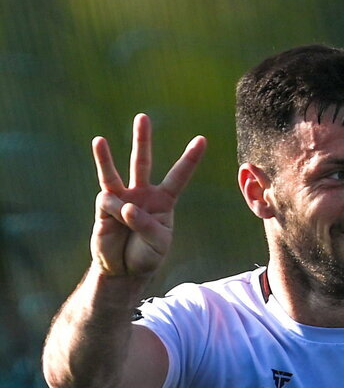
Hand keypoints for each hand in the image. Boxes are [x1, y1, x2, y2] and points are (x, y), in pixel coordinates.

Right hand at [90, 113, 206, 276]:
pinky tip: (117, 219)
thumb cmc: (146, 256)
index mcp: (163, 202)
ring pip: (113, 172)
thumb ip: (145, 224)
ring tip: (98, 140)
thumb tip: (126, 206)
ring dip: (105, 157)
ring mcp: (121, 198)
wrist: (124, 270)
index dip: (189, 159)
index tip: (202, 140)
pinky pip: (109, 203)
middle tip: (142, 117)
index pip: (178, 177)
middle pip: (141, 162)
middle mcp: (142, 194)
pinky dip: (115, 211)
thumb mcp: (157, 244)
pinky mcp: (105, 208)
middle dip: (141, 140)